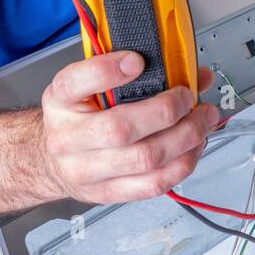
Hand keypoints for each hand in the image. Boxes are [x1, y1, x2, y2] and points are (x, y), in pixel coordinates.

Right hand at [39, 51, 219, 203]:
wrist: (52, 161)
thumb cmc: (77, 118)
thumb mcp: (89, 86)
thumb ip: (133, 73)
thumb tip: (191, 72)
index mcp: (60, 101)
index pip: (74, 82)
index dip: (107, 70)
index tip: (137, 61)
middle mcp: (67, 137)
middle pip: (121, 128)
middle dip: (167, 110)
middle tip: (188, 98)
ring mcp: (86, 170)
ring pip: (144, 158)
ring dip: (185, 137)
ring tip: (202, 121)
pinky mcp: (107, 193)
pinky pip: (152, 184)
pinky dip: (182, 164)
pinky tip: (192, 147)